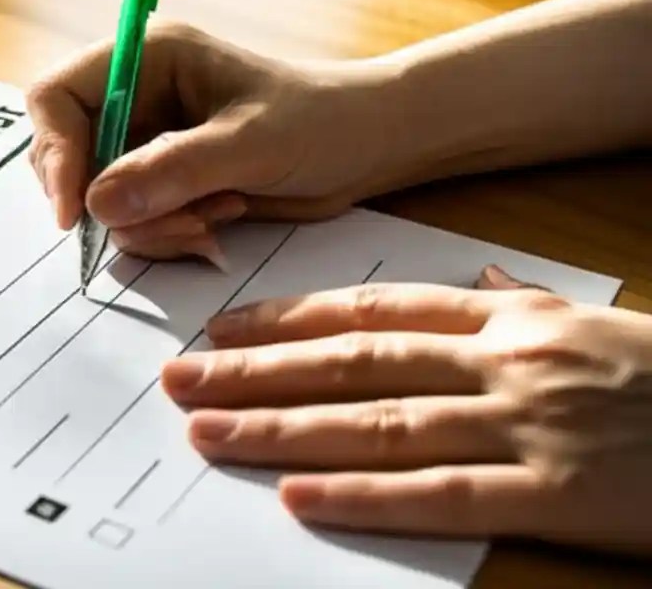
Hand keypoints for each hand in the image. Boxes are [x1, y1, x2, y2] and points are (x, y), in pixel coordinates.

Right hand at [24, 22, 407, 263]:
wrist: (368, 148)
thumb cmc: (321, 122)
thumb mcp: (250, 144)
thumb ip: (173, 170)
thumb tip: (98, 204)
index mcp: (146, 58)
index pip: (57, 98)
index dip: (55, 153)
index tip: (75, 212)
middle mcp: (135, 97)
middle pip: (68, 156)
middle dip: (111, 202)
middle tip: (173, 223)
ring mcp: (146, 141)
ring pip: (99, 200)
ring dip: (149, 226)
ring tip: (212, 221)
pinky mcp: (162, 181)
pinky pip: (131, 221)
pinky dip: (165, 235)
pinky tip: (216, 224)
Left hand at [159, 265, 651, 556]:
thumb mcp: (596, 324)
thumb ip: (521, 304)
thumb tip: (472, 282)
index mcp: (512, 320)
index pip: (376, 312)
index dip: (290, 318)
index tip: (223, 327)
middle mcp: (506, 362)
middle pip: (356, 361)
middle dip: (257, 368)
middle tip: (181, 377)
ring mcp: (529, 425)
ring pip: (380, 421)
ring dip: (283, 426)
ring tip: (209, 430)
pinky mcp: (559, 495)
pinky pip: (443, 493)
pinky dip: (366, 494)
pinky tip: (300, 495)